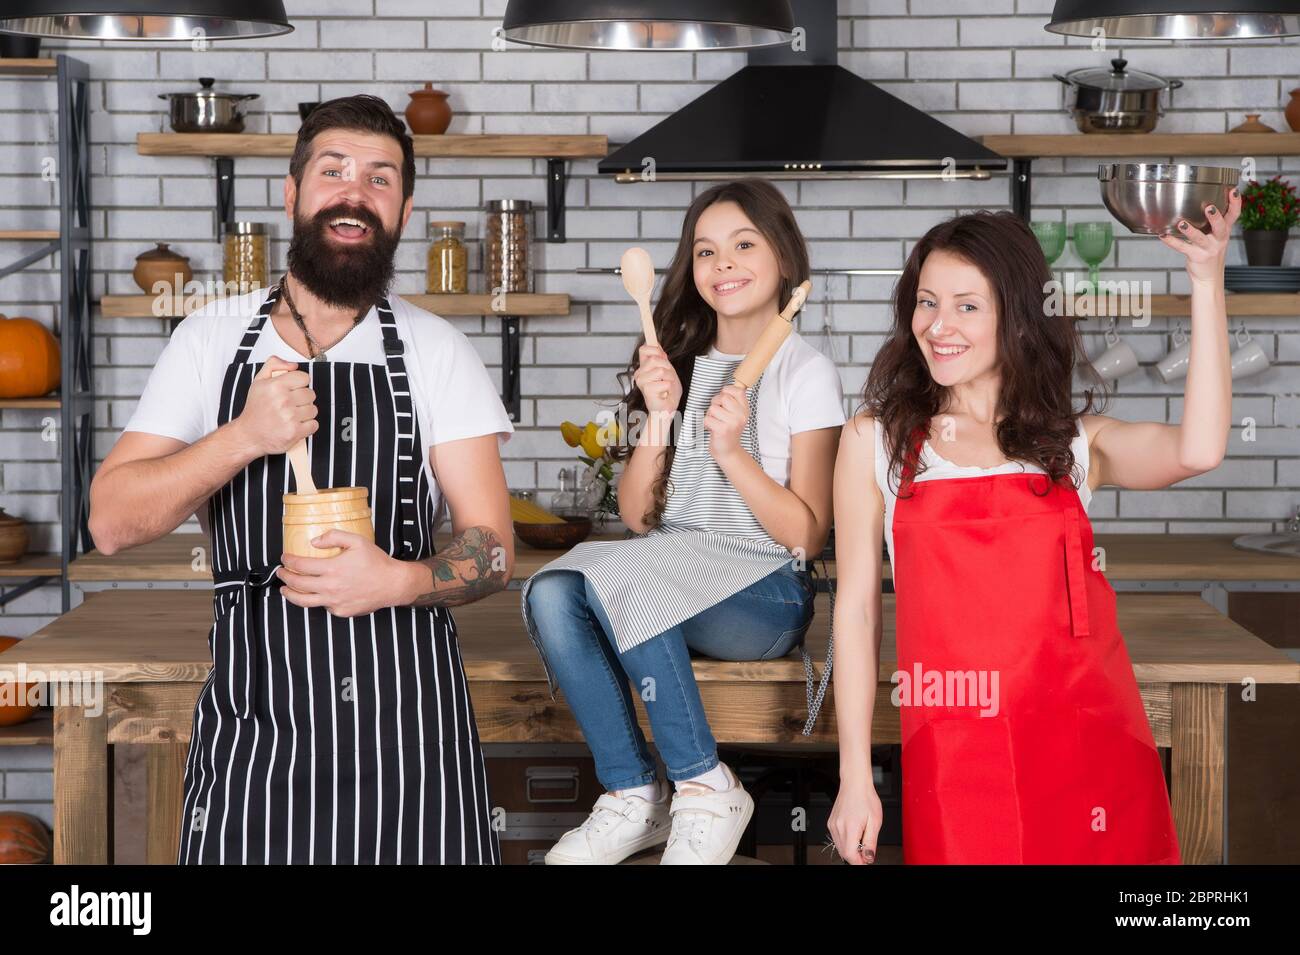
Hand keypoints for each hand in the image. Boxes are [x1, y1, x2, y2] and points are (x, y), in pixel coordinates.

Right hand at [235, 355, 316, 456]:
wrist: (248, 435)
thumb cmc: (255, 408)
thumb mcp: (259, 381)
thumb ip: (274, 365)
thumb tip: (294, 365)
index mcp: (275, 386)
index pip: (304, 378)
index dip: (299, 384)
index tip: (292, 390)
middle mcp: (283, 400)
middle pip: (311, 394)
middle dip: (302, 399)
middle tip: (291, 404)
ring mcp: (290, 417)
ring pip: (313, 409)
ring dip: (305, 413)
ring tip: (292, 415)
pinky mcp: (295, 432)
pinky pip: (314, 424)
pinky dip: (307, 426)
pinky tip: (295, 424)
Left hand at [277, 530, 409, 616]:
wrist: (393, 584)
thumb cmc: (376, 562)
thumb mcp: (357, 541)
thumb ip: (333, 536)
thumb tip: (314, 542)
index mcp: (332, 569)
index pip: (300, 565)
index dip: (288, 561)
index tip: (284, 557)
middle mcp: (330, 587)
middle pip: (298, 584)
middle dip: (285, 577)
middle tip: (281, 572)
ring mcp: (335, 602)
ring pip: (304, 601)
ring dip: (290, 594)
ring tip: (284, 590)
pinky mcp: (341, 611)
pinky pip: (323, 606)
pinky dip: (316, 600)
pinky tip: (316, 594)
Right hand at [632, 344, 681, 412]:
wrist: (667, 409)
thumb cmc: (667, 392)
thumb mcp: (668, 370)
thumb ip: (662, 358)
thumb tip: (656, 343)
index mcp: (643, 367)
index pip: (644, 349)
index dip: (655, 349)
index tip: (663, 356)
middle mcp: (639, 374)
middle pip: (655, 359)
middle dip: (667, 368)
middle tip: (668, 378)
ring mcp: (641, 382)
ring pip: (661, 371)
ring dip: (670, 379)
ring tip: (666, 387)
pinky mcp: (647, 390)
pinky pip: (665, 383)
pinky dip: (669, 388)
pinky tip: (664, 394)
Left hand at [703, 383, 747, 463]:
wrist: (728, 451)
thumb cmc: (729, 431)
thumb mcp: (736, 415)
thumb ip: (733, 402)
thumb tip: (725, 388)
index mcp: (745, 410)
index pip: (738, 391)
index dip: (727, 391)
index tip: (724, 400)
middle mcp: (741, 416)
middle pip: (723, 397)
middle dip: (715, 404)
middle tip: (718, 414)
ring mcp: (732, 423)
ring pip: (713, 408)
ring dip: (710, 415)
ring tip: (716, 422)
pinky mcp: (722, 430)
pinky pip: (707, 419)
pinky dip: (706, 424)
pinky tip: (713, 428)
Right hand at [827, 774, 882, 864]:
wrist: (855, 784)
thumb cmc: (866, 798)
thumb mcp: (875, 822)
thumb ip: (870, 842)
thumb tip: (868, 857)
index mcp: (850, 827)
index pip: (850, 855)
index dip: (859, 862)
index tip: (867, 861)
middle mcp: (838, 827)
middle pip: (844, 853)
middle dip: (856, 857)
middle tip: (867, 852)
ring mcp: (833, 825)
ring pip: (840, 847)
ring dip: (851, 849)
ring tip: (861, 838)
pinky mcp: (831, 823)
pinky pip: (837, 839)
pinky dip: (846, 842)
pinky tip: (854, 833)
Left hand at [1159, 186, 1241, 285]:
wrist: (1209, 277)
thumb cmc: (1210, 252)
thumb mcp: (1217, 237)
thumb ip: (1213, 222)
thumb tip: (1205, 200)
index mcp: (1225, 231)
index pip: (1234, 215)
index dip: (1236, 203)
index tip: (1234, 190)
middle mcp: (1219, 239)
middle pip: (1220, 227)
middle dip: (1215, 217)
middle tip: (1209, 207)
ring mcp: (1208, 249)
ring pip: (1200, 238)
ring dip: (1190, 230)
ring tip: (1182, 223)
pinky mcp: (1196, 257)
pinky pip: (1182, 248)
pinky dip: (1172, 241)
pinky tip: (1163, 236)